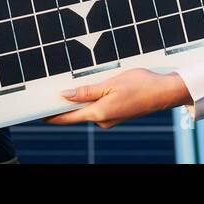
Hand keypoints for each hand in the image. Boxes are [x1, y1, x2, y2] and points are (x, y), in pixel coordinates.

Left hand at [45, 68, 191, 128]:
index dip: (52, 115)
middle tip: (50, 90)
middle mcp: (103, 120)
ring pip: (88, 109)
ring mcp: (110, 119)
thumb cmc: (141, 85)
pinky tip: (91, 88)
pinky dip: (91, 99)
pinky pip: (97, 107)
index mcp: (99, 114)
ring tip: (71, 84)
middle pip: (76, 113)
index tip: (38, 112)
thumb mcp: (110, 84)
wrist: (165, 92)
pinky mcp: (116, 114)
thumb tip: (65, 96)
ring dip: (79, 99)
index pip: (68, 118)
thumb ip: (87, 91)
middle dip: (64, 103)